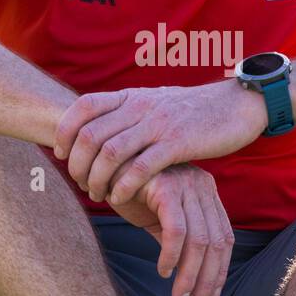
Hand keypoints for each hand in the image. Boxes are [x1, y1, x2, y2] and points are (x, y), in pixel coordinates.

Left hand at [53, 81, 267, 204]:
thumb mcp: (155, 103)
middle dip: (76, 164)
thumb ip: (128, 113)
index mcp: (132, 96)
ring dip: (96, 179)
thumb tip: (98, 129)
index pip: (84, 106)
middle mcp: (140, 107)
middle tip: (79, 183)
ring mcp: (158, 124)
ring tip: (97, 195)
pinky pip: (140, 167)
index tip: (60, 153)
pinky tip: (120, 198)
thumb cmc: (194, 111)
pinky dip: (123, 186)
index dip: (64, 130)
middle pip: (90, 135)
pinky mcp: (177, 143)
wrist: (236, 105)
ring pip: (109, 152)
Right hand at [107, 164, 234, 295]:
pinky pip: (176, 231)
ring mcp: (186, 184)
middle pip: (216, 243)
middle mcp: (202, 186)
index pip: (224, 238)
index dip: (219, 270)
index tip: (210, 295)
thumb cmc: (128, 190)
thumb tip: (189, 277)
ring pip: (198, 241)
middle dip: (206, 280)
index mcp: (206, 192)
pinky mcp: (167, 188)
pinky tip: (162, 271)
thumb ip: (177, 241)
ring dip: (188, 275)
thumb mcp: (159, 217)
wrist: (100, 163)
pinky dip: (171, 256)